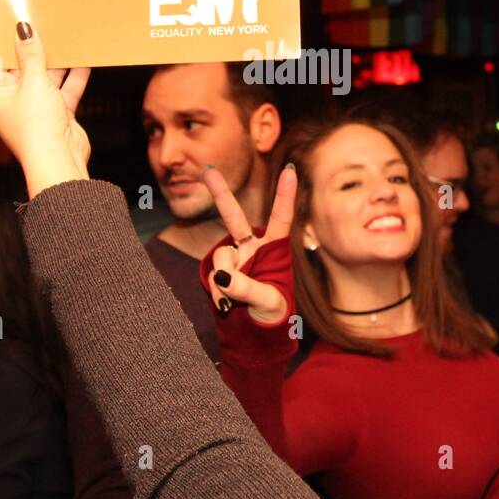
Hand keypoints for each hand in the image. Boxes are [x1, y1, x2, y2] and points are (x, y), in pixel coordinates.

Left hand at [0, 23, 90, 197]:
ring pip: (45, 76)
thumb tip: (24, 30)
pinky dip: (74, 75)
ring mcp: (34, 106)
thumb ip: (31, 54)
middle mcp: (11, 99)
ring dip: (57, 60)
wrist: (59, 158)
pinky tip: (84, 58)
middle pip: (22, 66)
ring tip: (66, 35)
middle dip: (34, 47)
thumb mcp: (33, 82)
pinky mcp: (56, 111)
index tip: (12, 20)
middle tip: (43, 21)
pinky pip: (64, 88)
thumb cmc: (35, 126)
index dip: (4, 41)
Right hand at [202, 164, 295, 324]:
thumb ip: (248, 289)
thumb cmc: (273, 313)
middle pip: (234, 217)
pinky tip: (225, 304)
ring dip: (224, 280)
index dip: (285, 195)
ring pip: (221, 258)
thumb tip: (223, 276)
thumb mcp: (270, 303)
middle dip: (220, 194)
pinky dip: (217, 290)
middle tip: (208, 170)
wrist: (256, 329)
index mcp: (274, 248)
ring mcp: (235, 258)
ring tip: (234, 300)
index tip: (290, 169)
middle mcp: (252, 247)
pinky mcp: (221, 272)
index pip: (281, 218)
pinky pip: (213, 275)